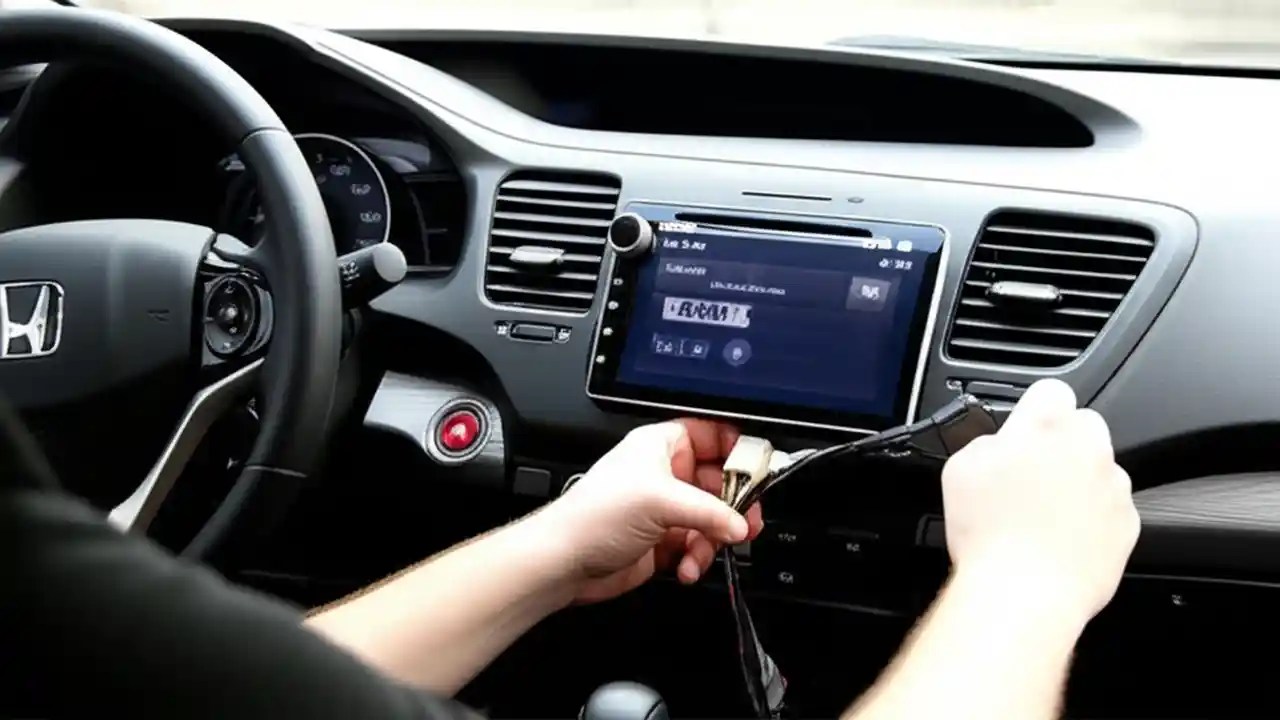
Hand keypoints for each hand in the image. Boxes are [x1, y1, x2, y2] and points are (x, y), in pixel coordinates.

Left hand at [532, 419, 763, 603]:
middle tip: (747, 521)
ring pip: (713, 519)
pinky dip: (698, 559)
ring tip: (703, 552)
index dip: (737, 449)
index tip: (759, 469)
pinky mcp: (663, 542)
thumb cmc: (593, 515)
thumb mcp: (660, 500)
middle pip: (720, 482)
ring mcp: (665, 510)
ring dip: (713, 540)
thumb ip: (710, 512)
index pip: (712, 434)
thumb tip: (741, 523)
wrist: (564, 562)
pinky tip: (686, 567)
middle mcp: (665, 475)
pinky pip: (698, 546)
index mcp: (662, 446)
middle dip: (735, 505)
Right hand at [941, 379, 1138, 624]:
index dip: (1036, 408)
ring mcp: (1113, 487)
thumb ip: (987, 443)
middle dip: (1062, 444)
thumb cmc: (988, 534)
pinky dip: (1092, 519)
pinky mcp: (1128, 524)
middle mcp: (1087, 449)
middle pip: (1083, 426)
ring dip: (1078, 483)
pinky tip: (1060, 539)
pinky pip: (1111, 509)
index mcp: (1044, 427)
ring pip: (1099, 469)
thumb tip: (1001, 445)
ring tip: (1042, 516)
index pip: (1053, 390)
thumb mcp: (960, 470)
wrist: (1023, 594)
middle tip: (1030, 476)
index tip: (1025, 429)